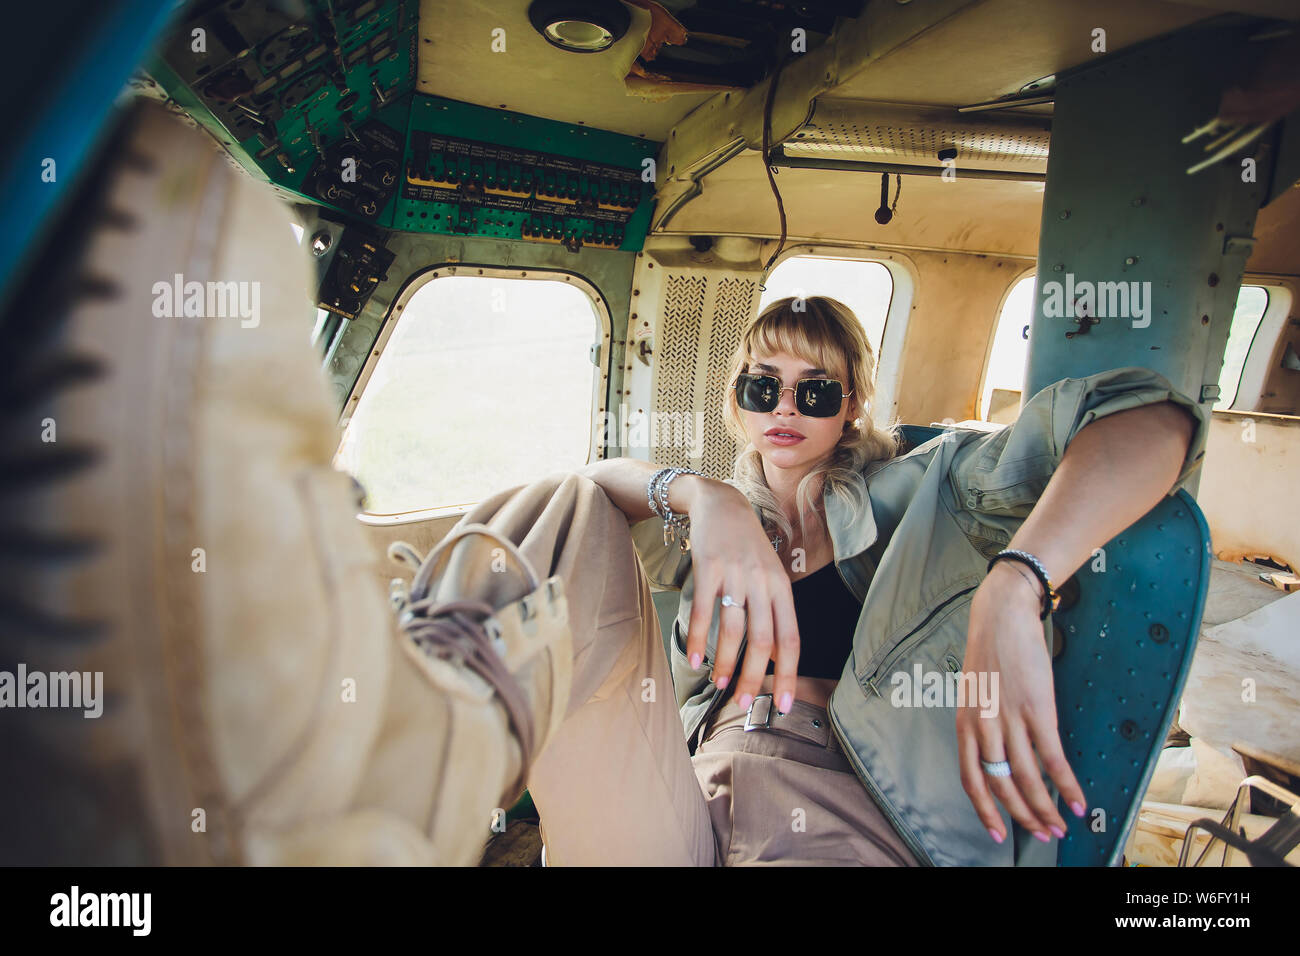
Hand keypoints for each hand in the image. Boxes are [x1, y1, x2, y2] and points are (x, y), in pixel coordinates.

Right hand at [677, 478, 800, 714]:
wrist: (720, 504)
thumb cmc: (746, 548)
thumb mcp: (769, 576)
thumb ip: (773, 613)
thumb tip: (774, 658)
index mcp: (781, 588)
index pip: (790, 638)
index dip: (789, 674)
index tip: (784, 704)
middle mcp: (762, 582)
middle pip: (763, 639)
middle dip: (755, 677)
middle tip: (744, 702)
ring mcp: (735, 574)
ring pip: (734, 629)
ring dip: (727, 662)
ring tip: (721, 684)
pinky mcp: (709, 567)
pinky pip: (703, 611)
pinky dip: (699, 639)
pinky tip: (695, 659)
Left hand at [956, 562, 1085, 844]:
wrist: (1002, 614)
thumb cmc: (990, 650)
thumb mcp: (975, 691)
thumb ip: (982, 723)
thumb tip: (1000, 754)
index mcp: (966, 722)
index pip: (971, 778)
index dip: (983, 809)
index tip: (995, 832)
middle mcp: (983, 725)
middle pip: (1000, 784)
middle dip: (1021, 816)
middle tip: (1039, 835)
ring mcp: (1009, 718)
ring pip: (1026, 778)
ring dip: (1045, 808)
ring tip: (1059, 827)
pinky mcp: (1037, 709)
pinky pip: (1052, 758)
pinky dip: (1066, 784)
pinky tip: (1077, 801)